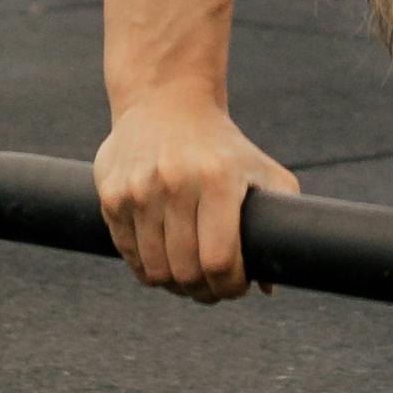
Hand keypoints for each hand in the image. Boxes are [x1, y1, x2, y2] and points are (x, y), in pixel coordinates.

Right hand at [95, 85, 301, 302]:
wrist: (165, 100)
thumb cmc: (222, 146)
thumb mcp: (262, 171)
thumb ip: (281, 221)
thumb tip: (270, 286)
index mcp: (217, 178)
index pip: (220, 260)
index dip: (231, 286)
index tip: (237, 285)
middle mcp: (175, 182)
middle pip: (186, 272)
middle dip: (205, 291)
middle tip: (214, 287)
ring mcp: (138, 190)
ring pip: (156, 271)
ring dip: (176, 285)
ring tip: (190, 277)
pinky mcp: (112, 196)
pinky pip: (130, 256)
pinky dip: (148, 269)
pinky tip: (165, 259)